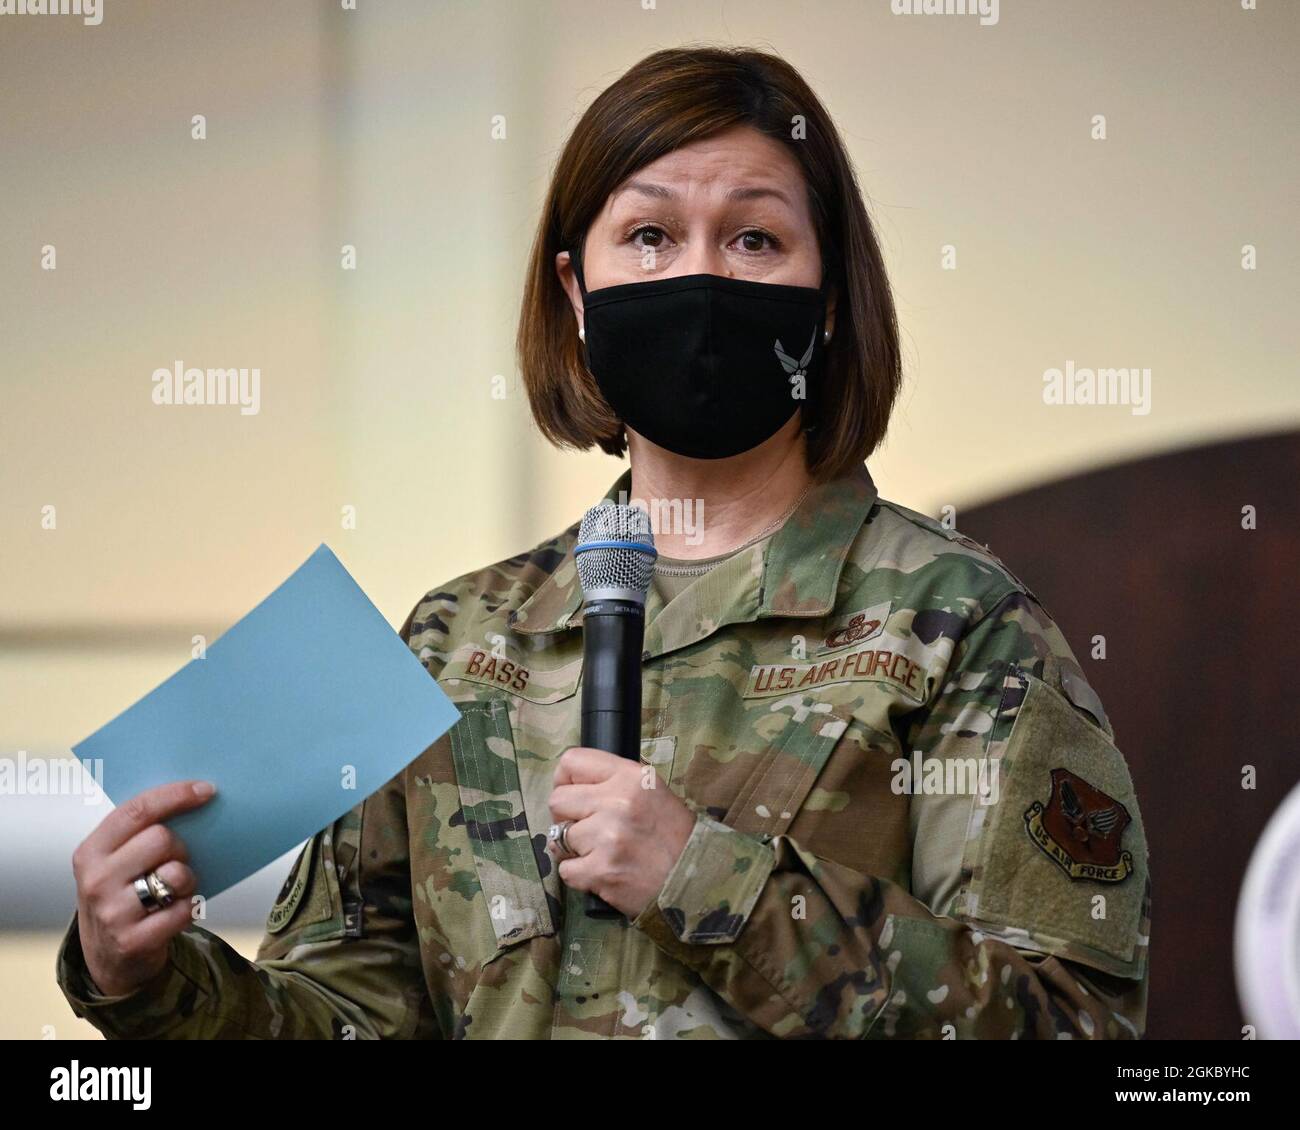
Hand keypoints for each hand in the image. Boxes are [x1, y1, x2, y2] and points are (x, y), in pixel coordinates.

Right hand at [71, 780, 214, 996]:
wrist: (109, 957)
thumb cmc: (122, 895)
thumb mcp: (116, 862)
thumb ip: (140, 833)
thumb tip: (196, 796)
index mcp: (91, 852)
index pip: (136, 811)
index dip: (175, 795)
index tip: (206, 790)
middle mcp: (96, 880)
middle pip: (161, 838)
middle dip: (180, 847)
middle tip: (175, 862)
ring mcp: (112, 913)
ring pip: (175, 874)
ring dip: (187, 879)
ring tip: (175, 889)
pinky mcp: (133, 941)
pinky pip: (183, 909)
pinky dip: (189, 908)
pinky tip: (174, 912)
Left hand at [547, 747, 696, 917]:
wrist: (696, 878)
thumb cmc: (674, 834)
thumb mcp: (652, 791)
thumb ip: (615, 781)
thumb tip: (573, 783)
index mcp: (630, 777)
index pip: (572, 762)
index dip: (564, 779)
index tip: (572, 793)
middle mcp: (617, 802)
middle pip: (558, 800)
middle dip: (566, 816)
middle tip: (585, 827)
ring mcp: (607, 838)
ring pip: (559, 837)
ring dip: (575, 848)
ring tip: (601, 852)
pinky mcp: (601, 872)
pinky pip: (565, 869)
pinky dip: (578, 873)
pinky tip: (600, 871)